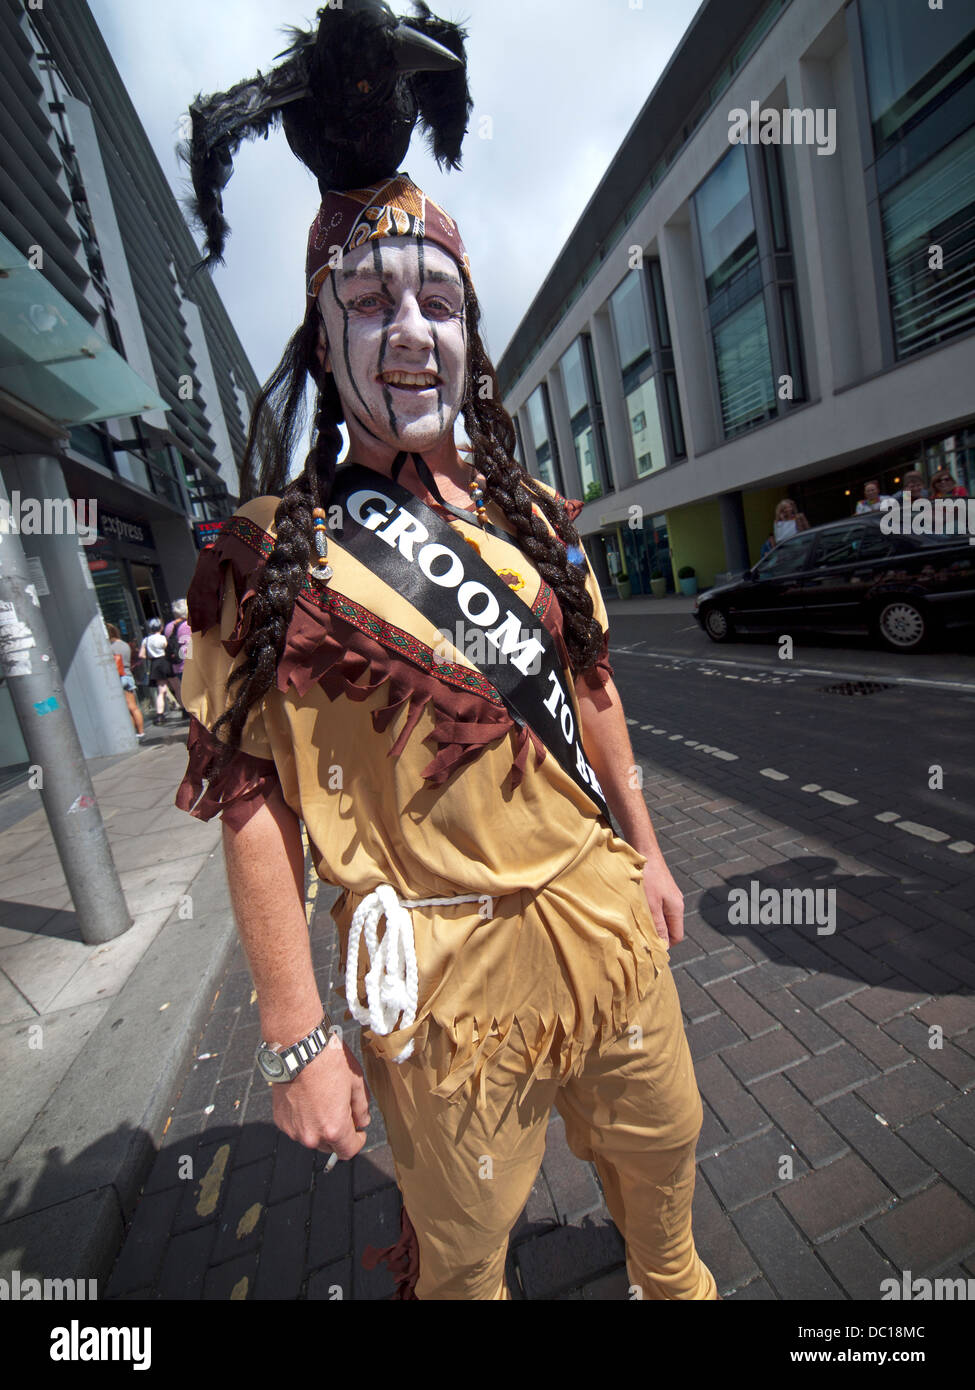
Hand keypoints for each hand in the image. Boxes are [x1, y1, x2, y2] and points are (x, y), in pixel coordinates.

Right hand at [270, 1032, 371, 1161]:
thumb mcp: (356, 1083)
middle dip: (338, 1133)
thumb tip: (362, 1122)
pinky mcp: (280, 1120)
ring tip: (322, 1101)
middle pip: (330, 1147)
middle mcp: (311, 1135)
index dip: (357, 1141)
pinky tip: (307, 1099)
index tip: (358, 1130)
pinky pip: (296, 1126)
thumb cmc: (329, 1062)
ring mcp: (293, 1129)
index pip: (349, 1151)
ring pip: (312, 1137)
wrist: (298, 1048)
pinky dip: (303, 1119)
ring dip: (319, 1127)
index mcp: (334, 1129)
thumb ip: (361, 1108)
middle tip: (341, 1111)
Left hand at [642, 855, 683, 946]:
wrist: (645, 851)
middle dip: (657, 935)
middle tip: (640, 938)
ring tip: (637, 924)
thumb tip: (662, 947)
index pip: (676, 937)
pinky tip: (637, 910)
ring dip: (651, 923)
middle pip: (670, 928)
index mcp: (677, 909)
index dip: (665, 946)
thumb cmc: (647, 878)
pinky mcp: (661, 890)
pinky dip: (649, 913)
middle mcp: (676, 903)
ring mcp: (669, 896)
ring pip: (662, 918)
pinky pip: (657, 908)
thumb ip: (657, 926)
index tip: (649, 948)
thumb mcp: (651, 906)